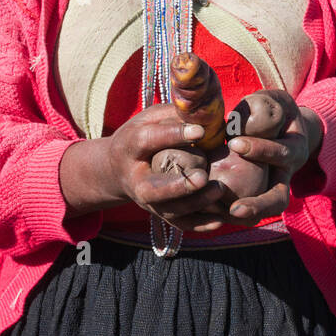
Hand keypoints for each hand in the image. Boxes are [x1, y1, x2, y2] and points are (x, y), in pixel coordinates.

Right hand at [81, 103, 225, 225]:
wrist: (116, 170)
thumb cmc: (141, 137)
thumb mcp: (148, 118)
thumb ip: (172, 114)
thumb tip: (204, 111)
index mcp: (130, 148)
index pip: (148, 141)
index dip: (173, 135)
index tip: (200, 131)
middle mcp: (136, 179)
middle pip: (154, 188)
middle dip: (178, 186)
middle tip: (202, 177)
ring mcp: (148, 201)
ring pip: (170, 210)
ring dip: (196, 203)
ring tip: (219, 189)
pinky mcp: (160, 214)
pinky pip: (180, 224)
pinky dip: (200, 225)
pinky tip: (219, 219)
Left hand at [182, 92, 321, 231]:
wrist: (287, 128)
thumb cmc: (275, 112)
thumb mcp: (273, 102)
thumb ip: (260, 105)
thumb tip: (236, 115)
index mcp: (294, 148)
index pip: (281, 154)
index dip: (261, 149)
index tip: (234, 143)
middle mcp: (286, 174)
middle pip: (279, 199)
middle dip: (258, 206)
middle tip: (235, 210)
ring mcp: (273, 188)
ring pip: (261, 213)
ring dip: (242, 217)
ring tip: (217, 216)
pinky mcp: (258, 196)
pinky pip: (248, 213)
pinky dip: (230, 215)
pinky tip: (206, 212)